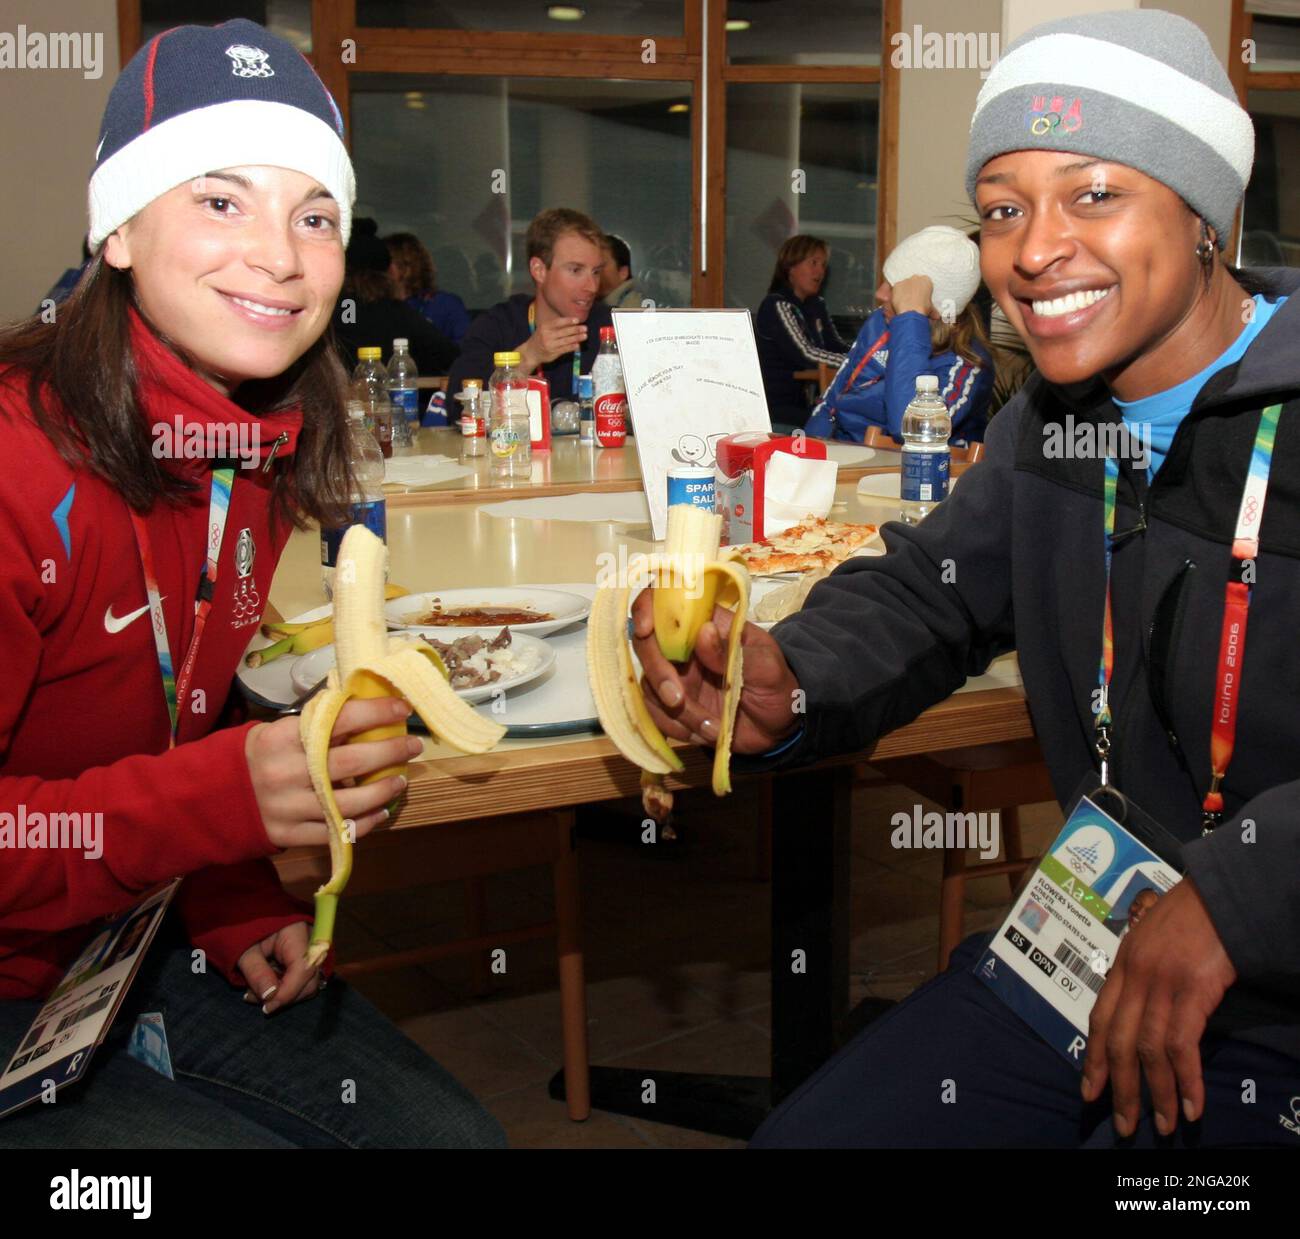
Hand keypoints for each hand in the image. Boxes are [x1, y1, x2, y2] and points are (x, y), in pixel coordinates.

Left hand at [237, 921, 323, 1013]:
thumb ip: (256, 972)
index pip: (304, 968)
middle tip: (253, 998)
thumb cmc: (243, 928)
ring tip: (254, 994)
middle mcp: (311, 943)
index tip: (267, 1007)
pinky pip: (301, 980)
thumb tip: (270, 997)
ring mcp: (310, 951)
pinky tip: (263, 988)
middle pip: (310, 979)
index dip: (288, 992)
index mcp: (298, 933)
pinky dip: (284, 988)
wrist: (246, 913)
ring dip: (283, 994)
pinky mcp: (304, 959)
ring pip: (308, 983)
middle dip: (284, 996)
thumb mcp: (243, 950)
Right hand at [245, 698, 420, 850]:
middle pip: (352, 762)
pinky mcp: (291, 834)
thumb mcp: (279, 730)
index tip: (403, 708)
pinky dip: (365, 823)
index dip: (376, 712)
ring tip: (400, 780)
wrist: (214, 797)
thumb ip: (317, 723)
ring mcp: (290, 807)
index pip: (339, 719)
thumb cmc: (258, 755)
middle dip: (390, 751)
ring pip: (350, 802)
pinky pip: (338, 832)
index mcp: (283, 738)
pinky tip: (381, 812)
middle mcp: (287, 772)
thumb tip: (368, 710)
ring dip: (384, 790)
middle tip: (413, 745)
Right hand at [520, 316, 586, 368]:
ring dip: (576, 338)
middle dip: (575, 330)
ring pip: (566, 341)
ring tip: (584, 336)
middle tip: (585, 328)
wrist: (531, 352)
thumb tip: (572, 323)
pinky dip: (572, 347)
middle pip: (564, 332)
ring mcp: (550, 344)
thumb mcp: (544, 328)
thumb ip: (556, 326)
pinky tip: (578, 345)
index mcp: (545, 327)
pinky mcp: (553, 353)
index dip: (568, 321)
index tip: (577, 320)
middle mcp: (547, 335)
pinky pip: (564, 349)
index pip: (558, 322)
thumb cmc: (540, 338)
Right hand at [630, 587, 802, 753]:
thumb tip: (703, 631)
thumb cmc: (776, 685)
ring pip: (649, 686)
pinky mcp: (672, 706)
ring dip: (676, 712)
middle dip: (659, 674)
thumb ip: (733, 652)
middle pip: (646, 645)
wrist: (779, 727)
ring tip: (711, 726)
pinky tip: (703, 733)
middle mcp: (683, 647)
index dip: (647, 608)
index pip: (666, 602)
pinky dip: (675, 728)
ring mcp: (675, 676)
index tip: (647, 630)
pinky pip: (654, 714)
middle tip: (679, 700)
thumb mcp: (766, 667)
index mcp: (706, 624)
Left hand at [890, 274, 934, 316]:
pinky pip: (895, 290)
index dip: (920, 292)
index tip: (919, 298)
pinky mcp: (896, 285)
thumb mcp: (930, 309)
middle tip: (911, 302)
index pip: (923, 284)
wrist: (911, 312)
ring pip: (903, 286)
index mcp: (926, 280)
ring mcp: (905, 281)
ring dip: (903, 294)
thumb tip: (936, 316)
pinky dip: (895, 296)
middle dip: (911, 291)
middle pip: (912, 283)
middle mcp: (916, 278)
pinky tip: (897, 303)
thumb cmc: (922, 309)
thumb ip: (932, 309)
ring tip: (904, 304)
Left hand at [1081, 878, 1235, 1136]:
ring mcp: (1161, 983)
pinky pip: (1180, 1045)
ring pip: (1147, 1049)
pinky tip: (1191, 1106)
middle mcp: (1135, 976)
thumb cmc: (1192, 915)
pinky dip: (1185, 1080)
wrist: (1221, 893)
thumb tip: (1140, 1005)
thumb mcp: (1153, 938)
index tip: (1089, 1091)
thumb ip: (1142, 969)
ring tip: (1162, 1126)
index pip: (1099, 1018)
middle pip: (1118, 1041)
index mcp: (1123, 964)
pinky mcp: (1192, 991)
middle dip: (1119, 1087)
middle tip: (1124, 1124)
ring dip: (1155, 1093)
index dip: (1093, 1057)